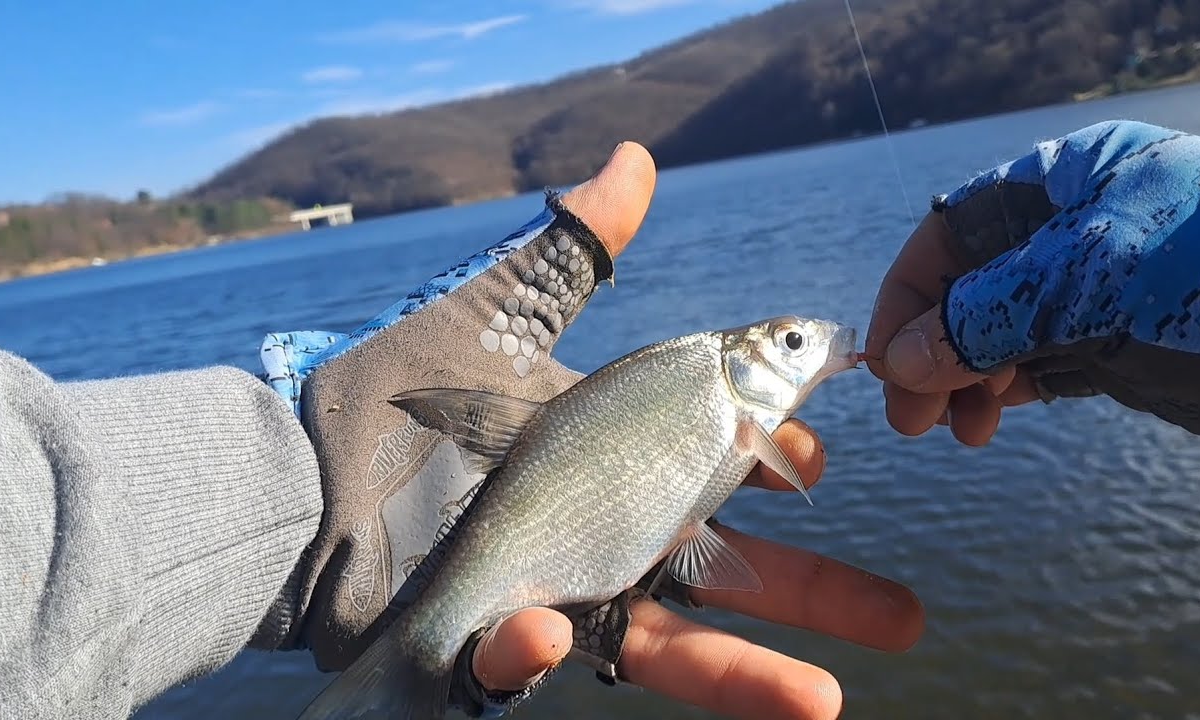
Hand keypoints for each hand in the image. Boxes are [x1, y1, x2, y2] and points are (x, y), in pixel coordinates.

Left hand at [257, 142, 922, 719]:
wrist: (297, 477)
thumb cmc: (397, 390)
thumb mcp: (499, 313)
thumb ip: (574, 250)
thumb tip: (636, 158)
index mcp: (615, 455)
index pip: (721, 468)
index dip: (777, 466)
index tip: (817, 466)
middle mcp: (603, 529)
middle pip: (726, 569)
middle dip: (814, 593)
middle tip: (902, 618)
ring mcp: (560, 590)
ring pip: (669, 640)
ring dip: (745, 673)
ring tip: (826, 699)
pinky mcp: (502, 635)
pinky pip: (536, 656)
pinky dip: (541, 651)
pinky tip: (554, 630)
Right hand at [865, 120, 1199, 445]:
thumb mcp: (1095, 284)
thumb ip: (988, 316)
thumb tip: (899, 359)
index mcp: (1067, 180)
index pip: (951, 230)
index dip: (907, 296)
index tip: (884, 365)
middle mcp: (1074, 228)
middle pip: (968, 285)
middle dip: (933, 348)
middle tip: (912, 421)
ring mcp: (1100, 288)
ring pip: (1000, 331)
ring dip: (966, 379)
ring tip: (960, 431)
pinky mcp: (1124, 343)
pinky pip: (1042, 362)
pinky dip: (1008, 389)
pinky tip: (992, 418)